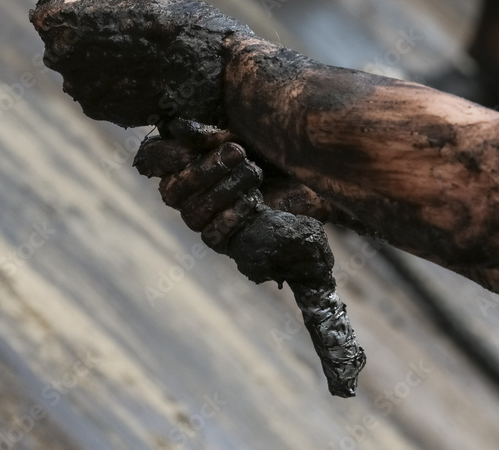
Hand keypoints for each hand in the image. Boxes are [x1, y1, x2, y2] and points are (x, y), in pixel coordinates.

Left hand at [30, 0, 256, 127]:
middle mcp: (55, 54)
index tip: (90, 12)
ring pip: (77, 73)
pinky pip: (97, 95)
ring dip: (94, 66)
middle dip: (79, 40)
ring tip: (132, 57)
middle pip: (59, 45)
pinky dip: (111, 88)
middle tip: (116, 34)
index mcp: (54, 17)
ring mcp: (75, 85)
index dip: (69, 10)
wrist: (193, 56)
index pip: (45, 12)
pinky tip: (137, 75)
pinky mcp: (95, 109)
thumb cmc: (162, 8)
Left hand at [134, 119, 366, 395]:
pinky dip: (181, 147)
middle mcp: (199, 205)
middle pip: (190, 213)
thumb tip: (344, 383)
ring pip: (172, 190)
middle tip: (251, 167)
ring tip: (238, 152)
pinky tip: (213, 136)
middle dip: (223, 190)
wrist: (274, 115)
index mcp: (225, 229)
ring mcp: (181, 175)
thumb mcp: (312, 243)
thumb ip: (318, 300)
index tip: (259, 198)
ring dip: (207, 171)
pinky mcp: (170, 144)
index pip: (213, 235)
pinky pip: (155, 158)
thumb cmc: (295, 181)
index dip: (231, 220)